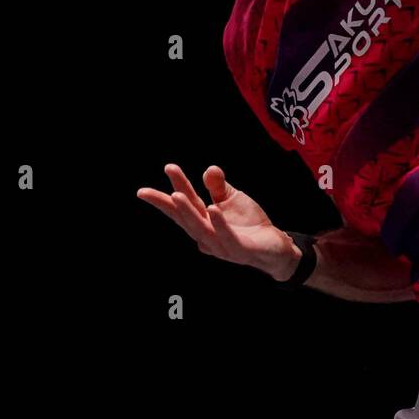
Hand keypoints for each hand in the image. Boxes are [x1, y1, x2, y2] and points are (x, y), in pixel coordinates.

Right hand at [137, 163, 298, 279]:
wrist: (275, 247)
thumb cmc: (249, 224)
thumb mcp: (232, 199)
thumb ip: (218, 186)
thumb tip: (209, 168)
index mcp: (203, 222)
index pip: (182, 207)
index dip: (163, 199)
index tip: (143, 190)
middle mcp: (207, 236)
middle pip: (184, 218)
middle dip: (168, 203)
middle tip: (147, 192)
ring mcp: (222, 245)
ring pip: (201, 228)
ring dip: (188, 212)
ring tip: (176, 195)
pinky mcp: (239, 249)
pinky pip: (227, 236)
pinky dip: (219, 224)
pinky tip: (213, 209)